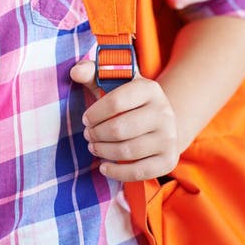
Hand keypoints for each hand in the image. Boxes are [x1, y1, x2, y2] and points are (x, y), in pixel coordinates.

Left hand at [70, 60, 178, 181]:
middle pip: (119, 129)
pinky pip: (139, 172)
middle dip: (97, 134)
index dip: (94, 114)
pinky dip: (117, 172)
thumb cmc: (129, 101)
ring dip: (103, 152)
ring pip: (127, 151)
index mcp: (149, 89)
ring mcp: (168, 137)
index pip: (115, 102)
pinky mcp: (168, 160)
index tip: (85, 119)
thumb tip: (75, 72)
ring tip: (94, 147)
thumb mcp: (115, 82)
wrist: (161, 121)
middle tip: (88, 135)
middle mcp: (164, 112)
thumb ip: (92, 73)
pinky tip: (104, 167)